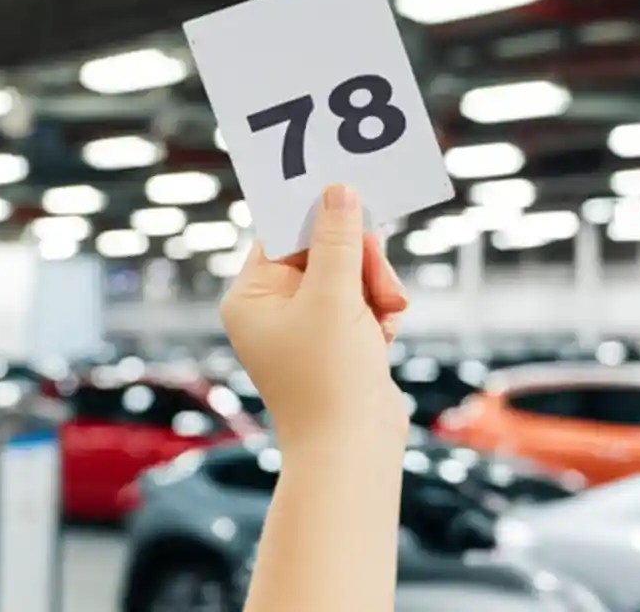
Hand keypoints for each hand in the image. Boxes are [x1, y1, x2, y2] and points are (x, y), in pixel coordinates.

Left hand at [221, 184, 409, 447]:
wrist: (353, 451)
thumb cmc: (331, 376)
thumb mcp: (336, 296)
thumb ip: (338, 239)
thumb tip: (337, 189)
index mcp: (250, 296)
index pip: (284, 234)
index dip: (322, 219)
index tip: (357, 202)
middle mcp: (270, 309)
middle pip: (323, 251)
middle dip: (361, 264)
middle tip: (383, 285)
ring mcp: (303, 327)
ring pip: (349, 275)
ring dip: (376, 288)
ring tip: (389, 314)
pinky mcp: (334, 342)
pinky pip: (360, 303)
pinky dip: (378, 311)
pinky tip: (386, 334)